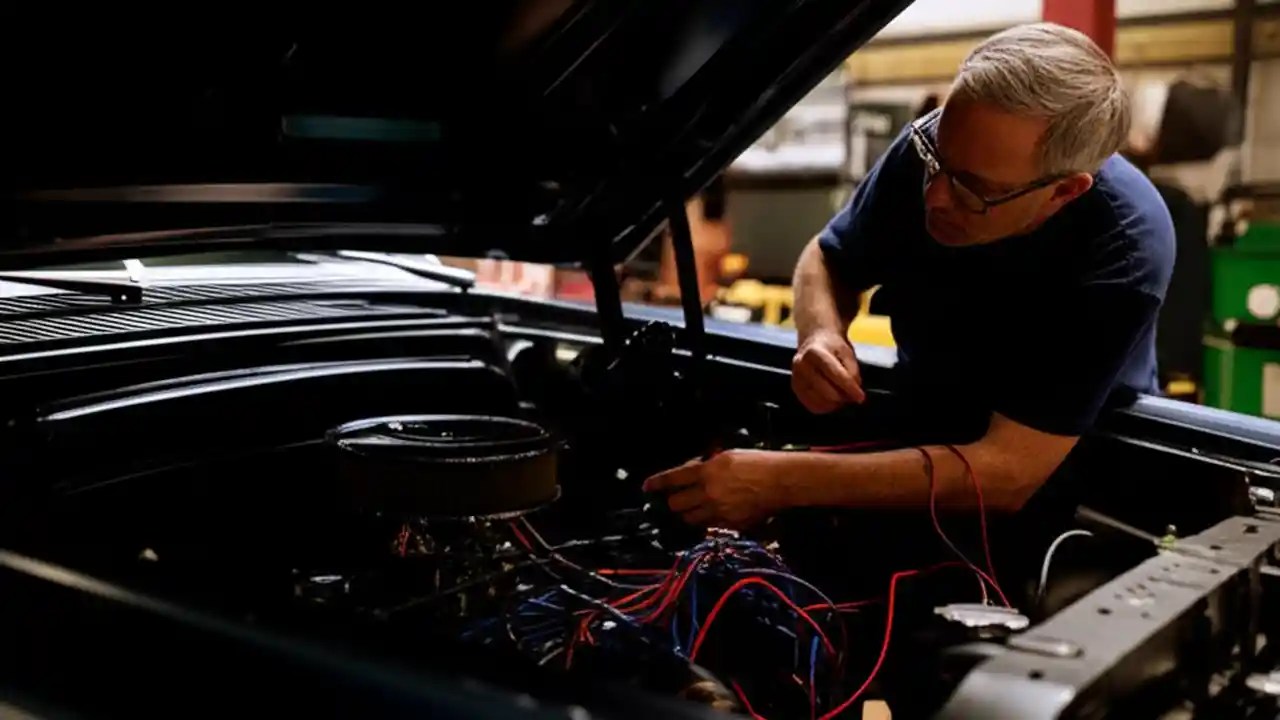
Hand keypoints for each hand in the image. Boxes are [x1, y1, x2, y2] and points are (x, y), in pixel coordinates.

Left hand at [642, 450, 787, 529]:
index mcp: (707, 472)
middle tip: (677, 498)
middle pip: (676, 505)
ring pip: (691, 519)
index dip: (657, 483)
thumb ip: (707, 466)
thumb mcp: (727, 456)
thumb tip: (693, 472)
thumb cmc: (757, 462)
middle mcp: (709, 494)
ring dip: (689, 513)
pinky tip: (717, 512)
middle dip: (674, 502)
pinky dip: (709, 520)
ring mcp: (719, 512)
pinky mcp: (731, 525)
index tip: (647, 487)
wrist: (781, 481)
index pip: (673, 479)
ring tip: (695, 507)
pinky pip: (711, 526)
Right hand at [791, 328, 864, 412]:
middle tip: (851, 394)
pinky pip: (813, 406)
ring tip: (841, 394)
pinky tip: (832, 400)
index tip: (861, 397)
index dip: (850, 388)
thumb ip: (853, 373)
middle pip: (827, 392)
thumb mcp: (847, 353)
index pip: (836, 375)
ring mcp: (796, 378)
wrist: (815, 340)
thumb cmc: (833, 347)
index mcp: (815, 352)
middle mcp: (801, 366)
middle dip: (843, 397)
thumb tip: (854, 394)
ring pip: (820, 402)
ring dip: (835, 403)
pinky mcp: (795, 388)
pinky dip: (826, 407)